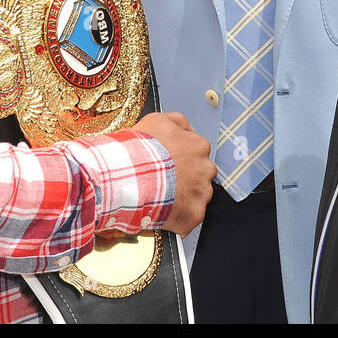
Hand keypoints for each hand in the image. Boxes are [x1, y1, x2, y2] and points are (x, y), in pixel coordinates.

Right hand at [133, 112, 215, 235]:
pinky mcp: (194, 214)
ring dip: (183, 198)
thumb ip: (178, 122)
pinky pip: (190, 217)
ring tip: (161, 197)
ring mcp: (202, 194)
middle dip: (187, 179)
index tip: (168, 164)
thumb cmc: (142, 148)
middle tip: (165, 181)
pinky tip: (162, 212)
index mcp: (199, 146)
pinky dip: (179, 217)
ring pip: (197, 197)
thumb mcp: (157, 120)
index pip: (198, 153)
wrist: (131, 175)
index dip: (181, 160)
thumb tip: (187, 128)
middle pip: (201, 175)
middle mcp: (207, 169)